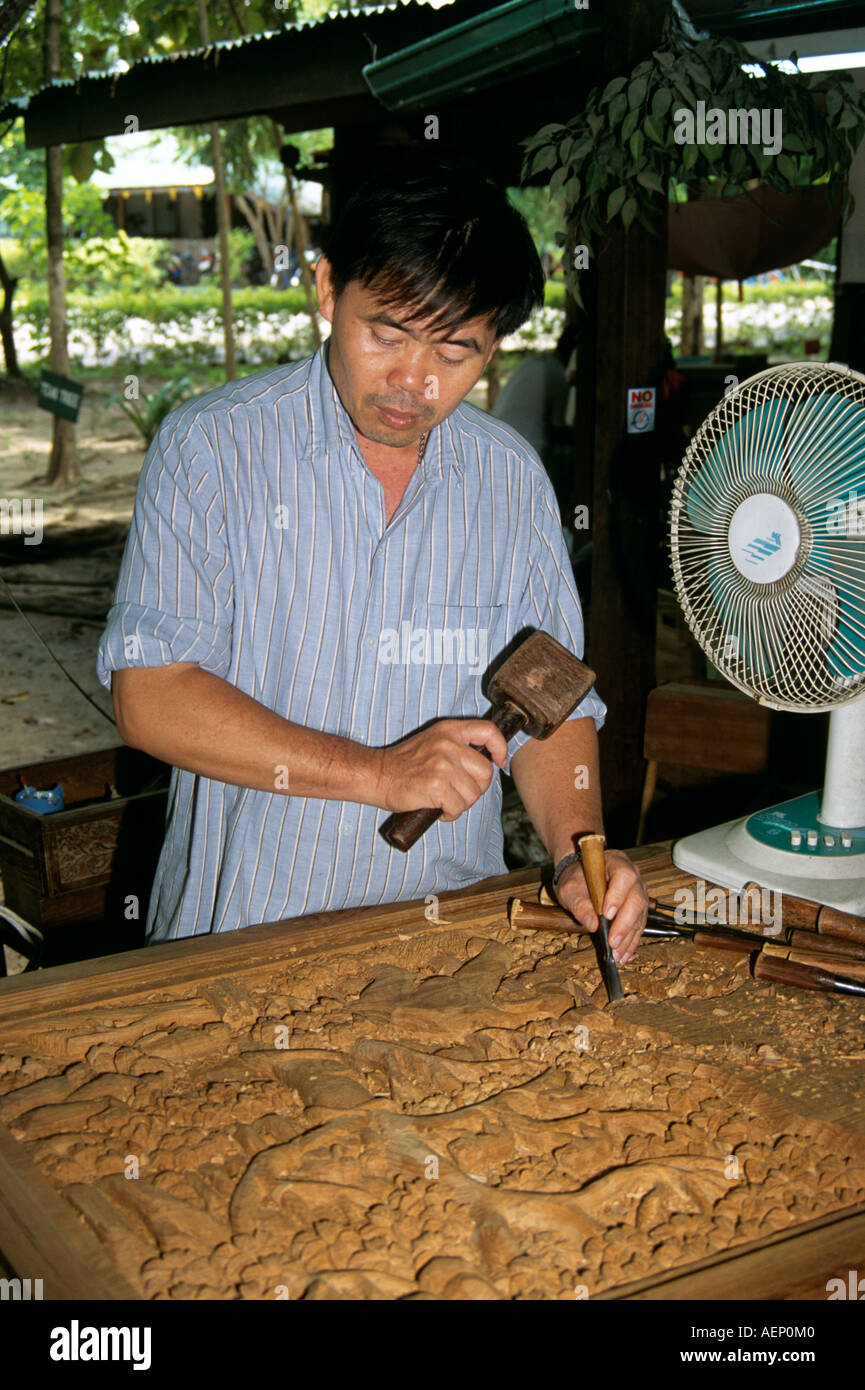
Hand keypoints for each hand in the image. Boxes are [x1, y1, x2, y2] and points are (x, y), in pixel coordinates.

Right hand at [376, 719, 507, 820]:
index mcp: (449, 730)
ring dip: (461, 804)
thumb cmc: (405, 764)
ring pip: (473, 794)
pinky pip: (458, 807)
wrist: (376, 775)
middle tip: (458, 792)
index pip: (489, 732)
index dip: (500, 749)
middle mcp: (448, 744)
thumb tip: (487, 762)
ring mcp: (442, 765)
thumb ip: (458, 746)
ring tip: (444, 800)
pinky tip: (437, 808)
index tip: (498, 762)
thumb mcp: (433, 741)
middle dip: (476, 788)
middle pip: (485, 772)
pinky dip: (450, 814)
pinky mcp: (435, 786)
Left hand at [554, 849, 648, 964]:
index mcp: (616, 862)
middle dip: (625, 923)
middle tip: (613, 941)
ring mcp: (638, 891)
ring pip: (640, 915)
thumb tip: (591, 924)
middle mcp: (632, 876)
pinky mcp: (638, 908)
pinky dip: (631, 940)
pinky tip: (623, 953)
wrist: (580, 876)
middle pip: (637, 899)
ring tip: (618, 953)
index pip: (624, 876)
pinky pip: (639, 924)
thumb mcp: (570, 888)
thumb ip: (579, 904)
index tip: (607, 914)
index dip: (618, 895)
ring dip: (629, 936)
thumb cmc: (575, 878)